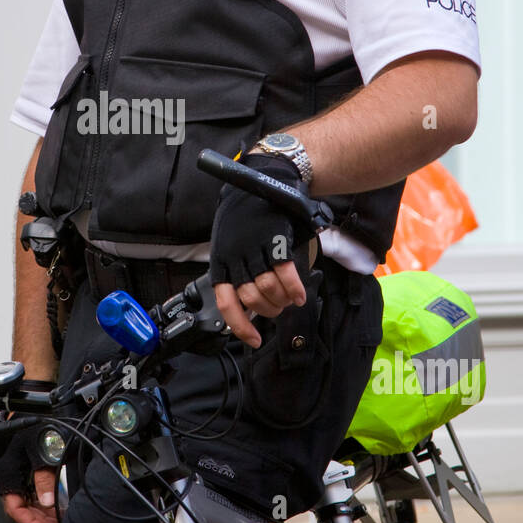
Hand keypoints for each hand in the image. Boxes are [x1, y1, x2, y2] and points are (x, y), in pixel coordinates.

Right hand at [0, 423, 61, 522]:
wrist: (37, 407)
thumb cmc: (35, 422)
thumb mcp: (42, 450)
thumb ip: (44, 477)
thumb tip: (47, 501)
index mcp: (8, 472)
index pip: (14, 508)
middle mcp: (11, 475)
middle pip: (22, 509)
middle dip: (39, 521)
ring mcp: (19, 474)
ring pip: (28, 503)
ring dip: (43, 514)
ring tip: (59, 521)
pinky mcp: (27, 471)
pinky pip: (33, 493)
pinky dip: (45, 503)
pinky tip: (57, 508)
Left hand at [209, 153, 310, 347]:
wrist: (262, 181)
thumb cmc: (246, 216)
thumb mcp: (231, 245)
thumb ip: (238, 272)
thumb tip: (251, 304)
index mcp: (221, 263)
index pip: (226, 303)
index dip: (240, 326)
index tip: (253, 341)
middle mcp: (235, 259)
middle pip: (253, 300)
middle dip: (270, 311)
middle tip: (280, 308)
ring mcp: (254, 250)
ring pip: (269, 290)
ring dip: (283, 301)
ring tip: (292, 299)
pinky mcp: (274, 242)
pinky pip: (286, 274)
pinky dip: (295, 288)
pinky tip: (301, 293)